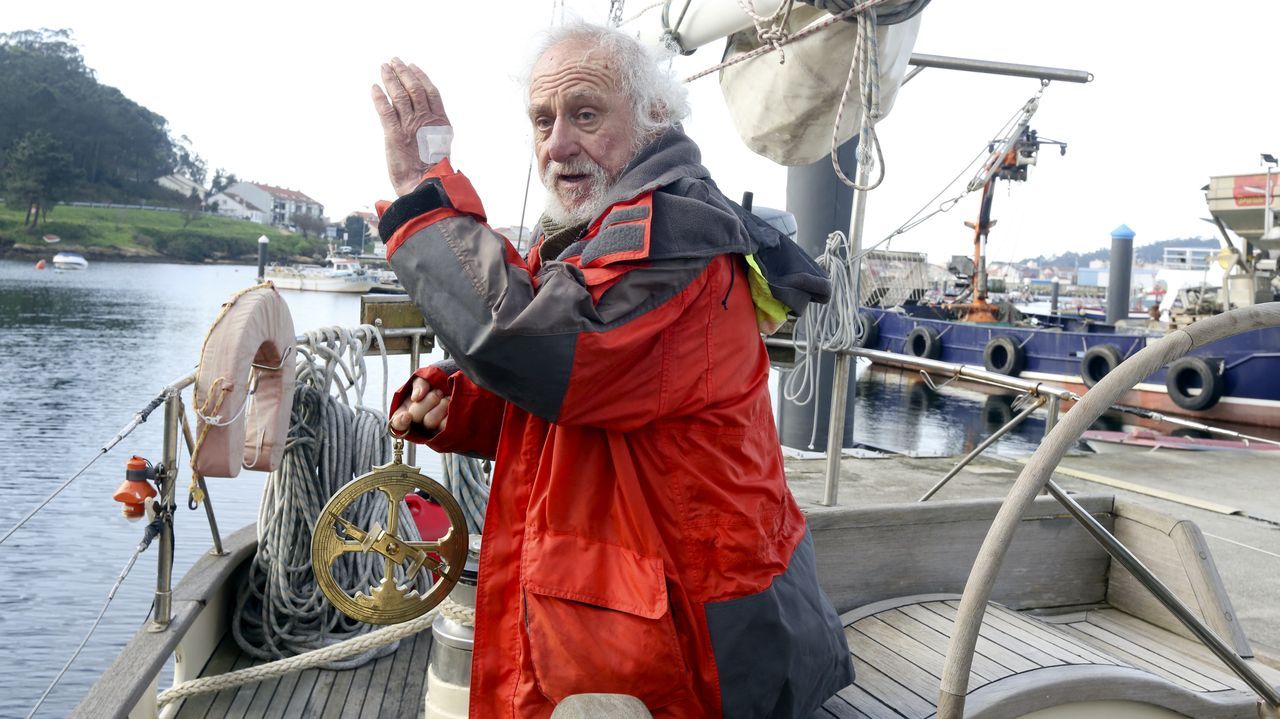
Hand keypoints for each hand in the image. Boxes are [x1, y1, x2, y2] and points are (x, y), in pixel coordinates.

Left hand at [372, 58, 451, 196]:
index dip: (420, 77)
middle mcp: (426, 121)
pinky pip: (385, 110)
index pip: (431, 92)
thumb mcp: (437, 148)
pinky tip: (374, 87)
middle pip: (414, 89)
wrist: (427, 188)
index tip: (412, 66)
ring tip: (384, 67)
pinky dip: (379, 97)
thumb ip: (430, 131)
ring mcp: (411, 126)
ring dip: (391, 79)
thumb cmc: (432, 173)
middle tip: (394, 61)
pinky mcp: (395, 135)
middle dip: (403, 72)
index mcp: (441, 123)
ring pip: (400, 95)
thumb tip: (422, 122)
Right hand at [390, 377, 449, 434]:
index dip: (401, 421)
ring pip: (430, 420)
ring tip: (446, 398)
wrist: (454, 388)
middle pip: (415, 416)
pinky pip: (444, 425)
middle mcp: (416, 423)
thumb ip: (419, 384)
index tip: (407, 415)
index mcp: (405, 411)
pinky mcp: (444, 431)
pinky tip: (452, 406)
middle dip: (429, 400)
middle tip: (437, 392)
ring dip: (441, 404)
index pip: (397, 423)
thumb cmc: (436, 386)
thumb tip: (416, 396)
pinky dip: (449, 413)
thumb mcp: (425, 380)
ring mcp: (430, 429)